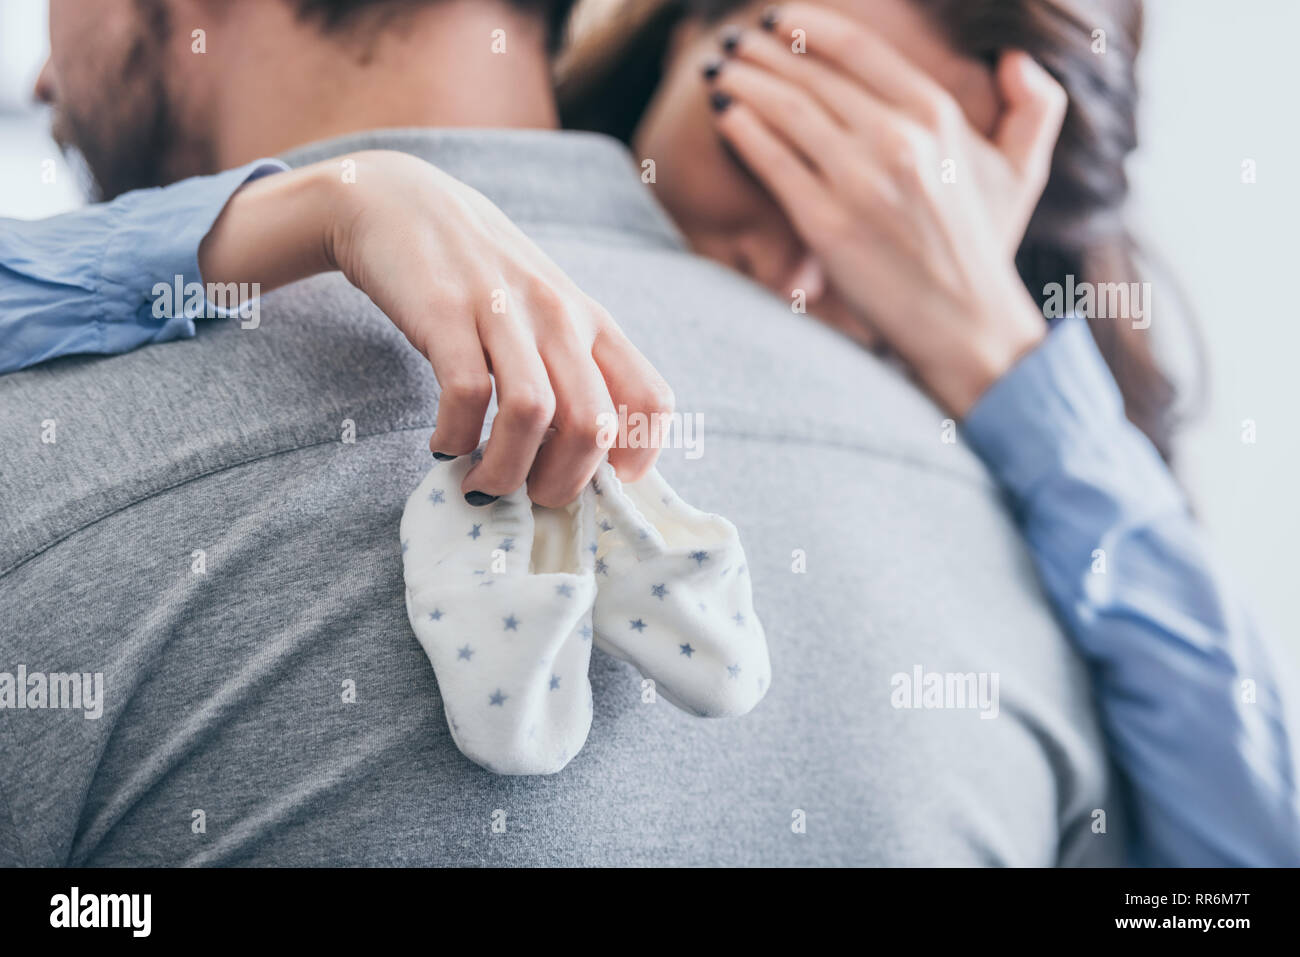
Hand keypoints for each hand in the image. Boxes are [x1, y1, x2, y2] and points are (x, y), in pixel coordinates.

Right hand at [199, 150, 672, 505]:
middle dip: (562, 484)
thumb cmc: (476, 273)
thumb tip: (583, 453)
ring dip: (506, 471)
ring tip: (481, 484)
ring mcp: (503, 312)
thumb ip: (570, 366)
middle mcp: (558, 316)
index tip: (600, 484)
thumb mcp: (542, 308)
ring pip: (532, 415)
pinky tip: (444, 444)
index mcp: (591, 321)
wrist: (397, 202)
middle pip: (592, 424)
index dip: (638, 455)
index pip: (652, 398)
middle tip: (529, 498)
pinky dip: (455, 437)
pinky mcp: (445, 312)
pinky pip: (465, 395)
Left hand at [707, 3, 1068, 414]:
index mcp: (937, 114)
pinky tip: (724, 114)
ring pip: (785, 109)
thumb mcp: (1024, 171)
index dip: (809, 25)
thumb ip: (1034, 106)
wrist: (965, 325)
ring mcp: (859, 180)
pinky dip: (743, 129)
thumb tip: (1016, 56)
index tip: (778, 18)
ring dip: (744, 81)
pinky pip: (773, 160)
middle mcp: (897, 138)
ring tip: (718, 72)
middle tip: (735, 43)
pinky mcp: (826, 222)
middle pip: (811, 75)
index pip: (856, 48)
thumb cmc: (984, 246)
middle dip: (763, 51)